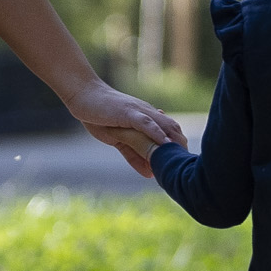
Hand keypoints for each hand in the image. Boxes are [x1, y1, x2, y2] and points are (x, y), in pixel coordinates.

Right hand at [67, 81, 185, 175]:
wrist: (83, 95)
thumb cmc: (98, 115)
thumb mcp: (118, 139)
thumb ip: (133, 155)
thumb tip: (149, 174)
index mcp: (147, 118)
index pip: (171, 131)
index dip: (180, 146)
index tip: (186, 162)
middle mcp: (147, 113)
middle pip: (173, 129)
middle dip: (183, 147)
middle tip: (188, 165)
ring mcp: (138, 111)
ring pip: (163, 125)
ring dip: (174, 142)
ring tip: (182, 158)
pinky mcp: (127, 112)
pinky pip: (145, 122)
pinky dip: (156, 133)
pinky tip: (164, 143)